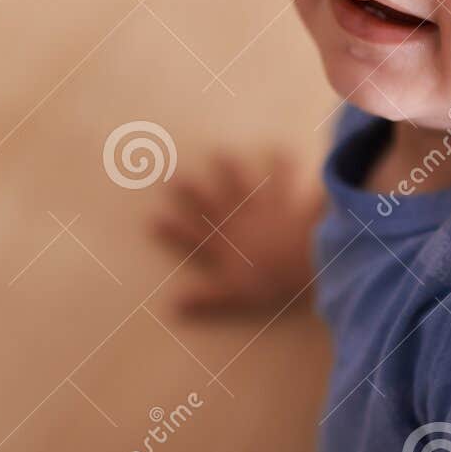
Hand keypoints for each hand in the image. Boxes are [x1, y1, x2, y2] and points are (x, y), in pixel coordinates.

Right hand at [147, 145, 324, 314]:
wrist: (298, 258)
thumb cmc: (269, 282)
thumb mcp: (233, 295)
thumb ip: (206, 298)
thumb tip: (172, 304)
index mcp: (226, 247)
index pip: (194, 238)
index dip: (174, 230)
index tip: (152, 218)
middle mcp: (239, 224)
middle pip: (213, 205)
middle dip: (194, 191)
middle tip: (175, 175)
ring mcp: (260, 210)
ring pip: (242, 186)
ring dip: (232, 169)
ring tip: (220, 152)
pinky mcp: (286, 202)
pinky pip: (284, 180)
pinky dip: (284, 164)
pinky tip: (283, 146)